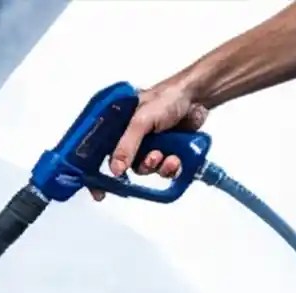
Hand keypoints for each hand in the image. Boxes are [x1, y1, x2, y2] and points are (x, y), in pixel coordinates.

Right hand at [90, 79, 209, 200]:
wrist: (198, 96)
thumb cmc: (168, 98)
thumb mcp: (141, 121)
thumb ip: (126, 145)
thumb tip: (115, 170)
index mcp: (117, 127)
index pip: (99, 153)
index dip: (97, 173)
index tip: (99, 192)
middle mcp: (130, 138)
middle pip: (125, 166)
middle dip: (141, 166)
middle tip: (152, 158)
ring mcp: (149, 145)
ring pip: (146, 169)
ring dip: (158, 166)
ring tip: (168, 154)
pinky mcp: (167, 151)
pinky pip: (164, 170)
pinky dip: (171, 168)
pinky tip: (177, 158)